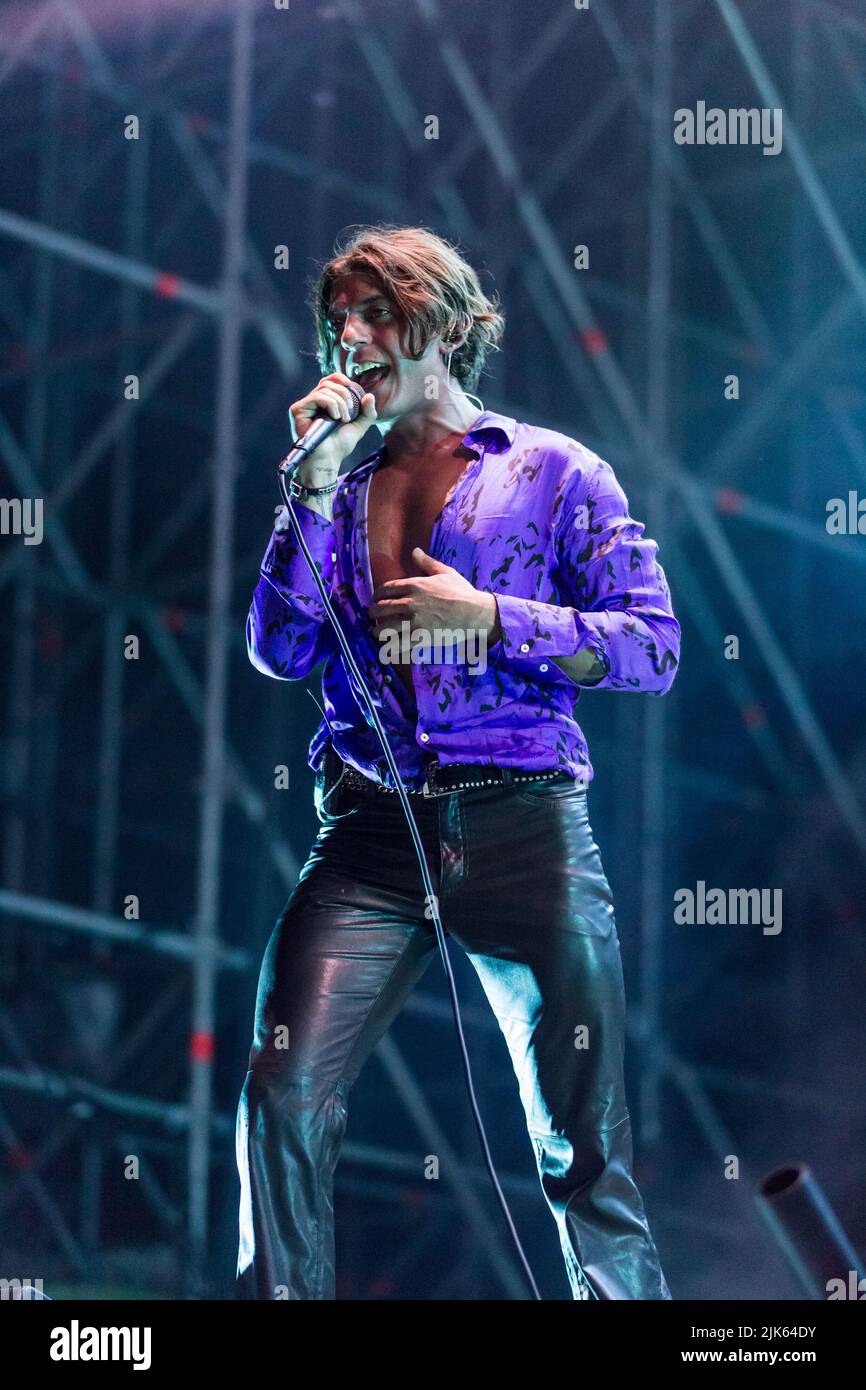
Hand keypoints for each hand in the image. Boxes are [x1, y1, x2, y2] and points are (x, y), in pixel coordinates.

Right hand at [288, 371, 377, 481]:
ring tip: (344, 419)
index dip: (342, 379)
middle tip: (350, 413)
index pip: (330, 379)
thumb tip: (370, 396)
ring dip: (340, 403)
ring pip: (324, 389)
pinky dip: (331, 404)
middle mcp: (313, 402)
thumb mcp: (358, 426)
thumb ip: (367, 412)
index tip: (353, 388)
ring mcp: (305, 405)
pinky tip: (335, 418)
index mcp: (324, 402)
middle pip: (328, 382)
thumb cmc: (340, 446)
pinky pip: (317, 397)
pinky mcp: (298, 410)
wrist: (329, 459)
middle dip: (345, 394)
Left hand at [367, 548, 501, 644]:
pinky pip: (397, 645)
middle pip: (380, 609)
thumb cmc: (462, 592)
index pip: (385, 590)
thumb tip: (414, 550)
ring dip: (376, 632)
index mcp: (414, 585)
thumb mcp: (445, 572)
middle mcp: (410, 602)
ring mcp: (413, 621)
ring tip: (375, 634)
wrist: (474, 612)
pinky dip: (389, 648)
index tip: (376, 600)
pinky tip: (386, 648)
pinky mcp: (419, 638)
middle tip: (371, 618)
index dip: (377, 596)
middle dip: (372, 614)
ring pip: (384, 629)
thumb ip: (427, 562)